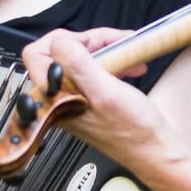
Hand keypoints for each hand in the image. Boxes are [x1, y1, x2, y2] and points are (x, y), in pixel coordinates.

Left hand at [19, 28, 166, 167]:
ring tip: (127, 53)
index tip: (87, 42)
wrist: (153, 149)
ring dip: (105, 50)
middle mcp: (60, 99)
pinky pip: (94, 70)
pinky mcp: (89, 99)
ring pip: (80, 59)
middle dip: (90, 42)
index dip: (62, 40)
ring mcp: (74, 98)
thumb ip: (78, 65)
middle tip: (114, 43)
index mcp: (55, 99)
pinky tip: (129, 65)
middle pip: (61, 53)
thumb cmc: (133, 130)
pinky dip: (112, 62)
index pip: (36, 53)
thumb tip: (59, 42)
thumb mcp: (105, 92)